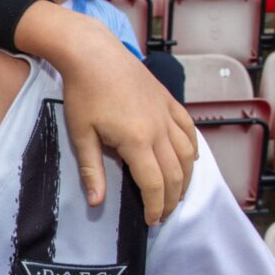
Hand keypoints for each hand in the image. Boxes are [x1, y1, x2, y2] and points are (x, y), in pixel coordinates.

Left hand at [60, 36, 196, 224]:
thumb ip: (92, 170)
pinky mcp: (169, 101)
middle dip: (171, 199)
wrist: (93, 53)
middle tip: (163, 215)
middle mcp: (159, 129)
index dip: (155, 206)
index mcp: (137, 140)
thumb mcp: (81, 135)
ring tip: (176, 195)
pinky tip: (190, 160)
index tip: (151, 221)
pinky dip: (192, 149)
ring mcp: (167, 114)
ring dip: (186, 179)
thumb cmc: (83, 94)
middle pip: (175, 174)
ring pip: (187, 154)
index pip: (153, 184)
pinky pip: (189, 130)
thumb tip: (96, 203)